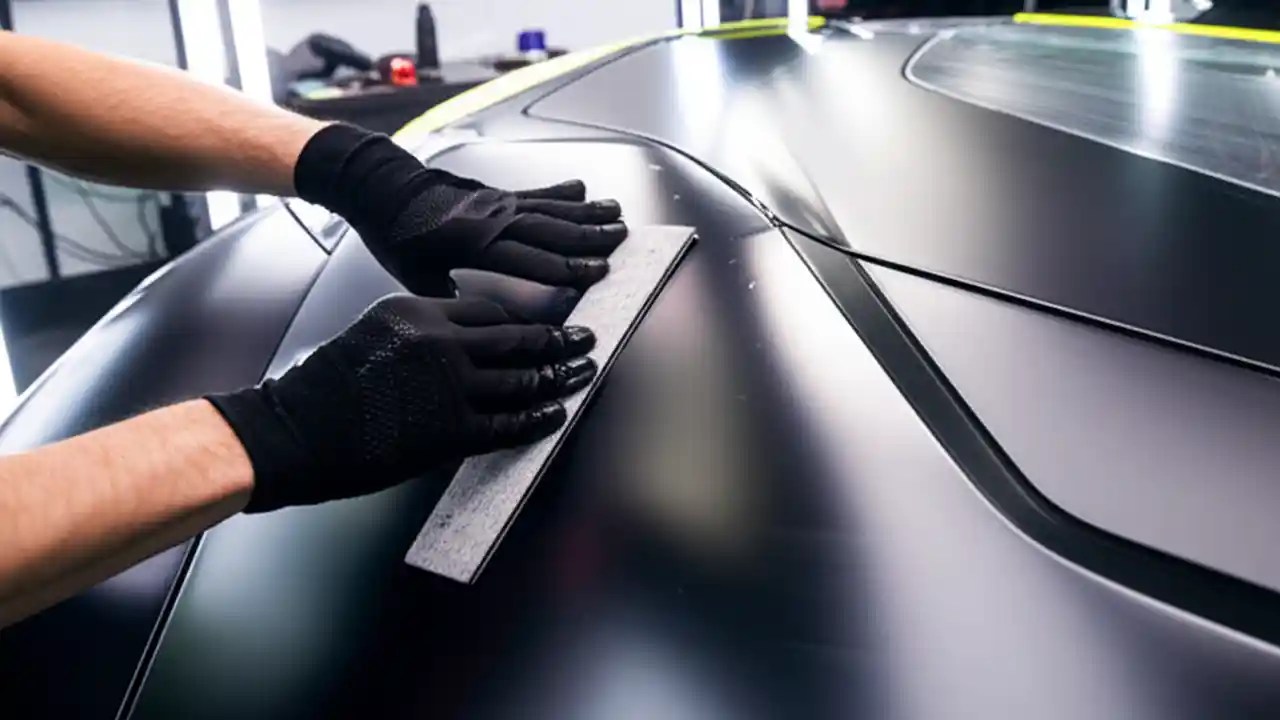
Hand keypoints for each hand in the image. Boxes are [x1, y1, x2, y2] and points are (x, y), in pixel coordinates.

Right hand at [207, 295, 596, 512]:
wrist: (293, 430)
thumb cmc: (322, 387)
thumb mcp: (371, 335)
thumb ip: (418, 335)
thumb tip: (460, 347)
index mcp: (417, 311)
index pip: (487, 308)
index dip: (522, 316)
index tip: (543, 318)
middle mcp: (439, 341)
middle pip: (514, 337)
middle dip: (555, 339)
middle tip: (584, 338)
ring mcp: (448, 386)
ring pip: (520, 378)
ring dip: (557, 376)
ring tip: (581, 372)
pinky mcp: (450, 430)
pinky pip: (508, 422)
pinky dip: (537, 418)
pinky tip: (554, 413)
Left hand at [294, 124, 626, 295]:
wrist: (376, 186)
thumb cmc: (393, 235)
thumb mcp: (416, 278)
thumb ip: (455, 299)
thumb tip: (488, 325)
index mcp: (472, 245)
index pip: (529, 261)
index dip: (564, 270)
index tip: (594, 278)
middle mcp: (491, 220)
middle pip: (549, 232)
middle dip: (588, 240)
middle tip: (621, 247)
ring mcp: (496, 202)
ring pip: (550, 210)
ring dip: (586, 214)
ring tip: (617, 217)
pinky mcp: (494, 191)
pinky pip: (535, 192)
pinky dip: (562, 192)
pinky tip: (583, 190)